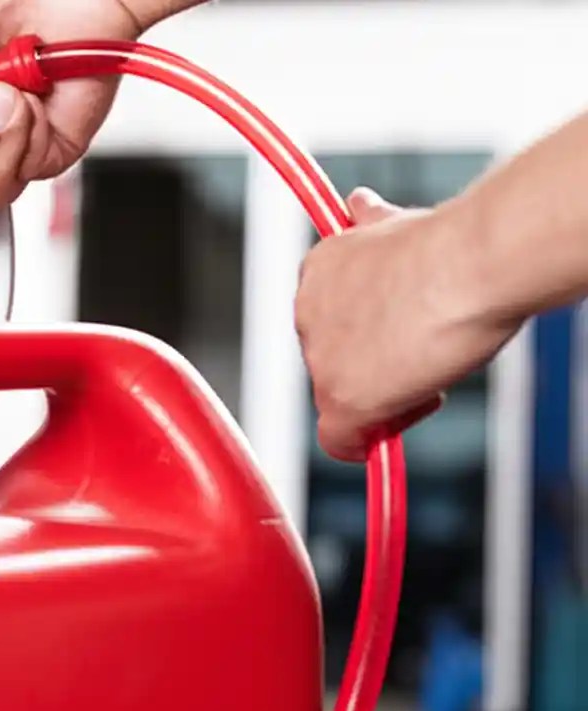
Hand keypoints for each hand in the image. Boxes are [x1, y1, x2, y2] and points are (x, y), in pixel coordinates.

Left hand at [295, 188, 520, 461]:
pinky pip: (338, 439)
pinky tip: (382, 438)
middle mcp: (307, 312)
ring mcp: (321, 360)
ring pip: (341, 396)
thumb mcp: (396, 228)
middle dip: (373, 361)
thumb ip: (371, 231)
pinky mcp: (341, 399)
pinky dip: (360, 444)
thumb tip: (358, 205)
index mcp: (319, 268)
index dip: (368, 326)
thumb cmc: (446, 244)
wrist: (465, 264)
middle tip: (422, 351)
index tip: (402, 323)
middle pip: (333, 358)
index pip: (330, 315)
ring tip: (429, 368)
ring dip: (381, 394)